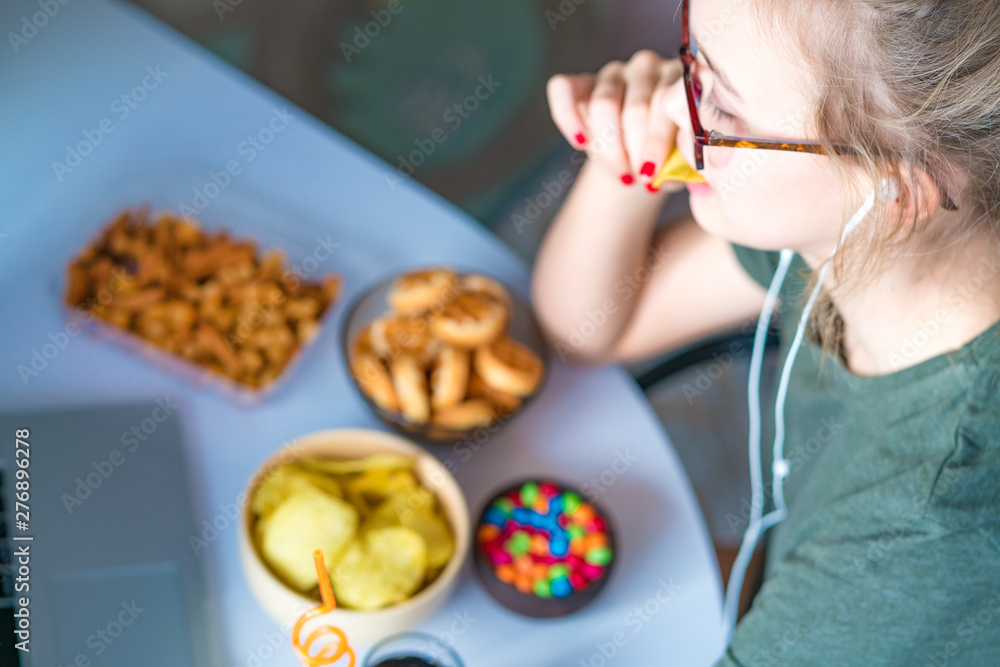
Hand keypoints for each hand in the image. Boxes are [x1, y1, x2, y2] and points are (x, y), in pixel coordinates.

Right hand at [547, 51, 683, 190]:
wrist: (638, 161)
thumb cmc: (665, 158)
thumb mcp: (681, 159)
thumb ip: (685, 157)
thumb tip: (672, 168)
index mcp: (679, 79)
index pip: (669, 102)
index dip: (657, 141)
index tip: (650, 173)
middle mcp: (647, 67)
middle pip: (637, 106)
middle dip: (634, 150)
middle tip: (635, 179)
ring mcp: (612, 72)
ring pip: (604, 103)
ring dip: (609, 147)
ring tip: (619, 175)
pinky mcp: (578, 82)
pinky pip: (563, 90)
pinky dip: (568, 117)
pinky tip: (580, 143)